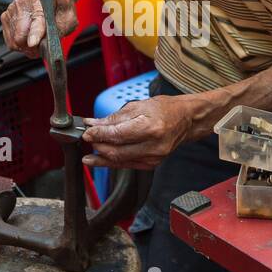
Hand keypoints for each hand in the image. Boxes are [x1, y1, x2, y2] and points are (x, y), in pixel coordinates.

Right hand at [0, 0, 78, 56]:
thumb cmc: (60, 8)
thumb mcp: (69, 18)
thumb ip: (60, 30)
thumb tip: (49, 43)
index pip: (36, 18)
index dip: (35, 33)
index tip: (33, 43)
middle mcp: (23, 2)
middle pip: (20, 35)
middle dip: (31, 47)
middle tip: (41, 49)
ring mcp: (11, 9)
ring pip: (14, 40)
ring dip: (26, 47)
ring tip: (37, 42)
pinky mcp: (5, 17)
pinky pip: (9, 41)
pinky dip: (19, 45)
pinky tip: (28, 39)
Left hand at [81, 96, 195, 168]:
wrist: (185, 120)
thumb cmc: (164, 109)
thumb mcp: (138, 106)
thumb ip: (114, 118)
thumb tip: (93, 124)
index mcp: (150, 127)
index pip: (117, 135)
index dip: (98, 135)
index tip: (86, 133)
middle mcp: (153, 145)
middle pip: (116, 152)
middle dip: (98, 147)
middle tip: (86, 141)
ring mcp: (154, 157)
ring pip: (120, 161)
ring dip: (102, 158)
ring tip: (89, 156)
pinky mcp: (152, 164)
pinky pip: (127, 165)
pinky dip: (114, 162)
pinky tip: (103, 159)